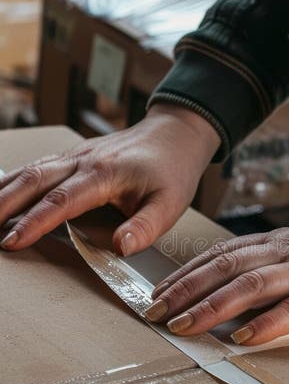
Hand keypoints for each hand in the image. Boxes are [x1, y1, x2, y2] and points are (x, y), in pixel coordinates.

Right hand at [0, 104, 219, 253]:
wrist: (175, 134)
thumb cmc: (172, 170)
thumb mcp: (169, 204)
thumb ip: (145, 228)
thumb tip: (120, 248)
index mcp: (104, 174)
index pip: (62, 201)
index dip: (35, 222)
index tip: (13, 242)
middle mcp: (83, 160)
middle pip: (33, 181)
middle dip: (3, 206)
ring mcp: (74, 155)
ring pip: (29, 171)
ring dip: (2, 192)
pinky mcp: (71, 156)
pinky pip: (35, 167)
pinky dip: (12, 181)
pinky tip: (0, 194)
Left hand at [145, 209, 288, 344]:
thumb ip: (273, 266)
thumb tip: (235, 292)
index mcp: (277, 243)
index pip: (219, 254)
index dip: (184, 273)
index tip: (156, 292)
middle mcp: (286, 252)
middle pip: (225, 267)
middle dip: (185, 289)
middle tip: (153, 313)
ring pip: (251, 285)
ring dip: (211, 305)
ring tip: (182, 326)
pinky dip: (266, 323)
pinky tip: (242, 338)